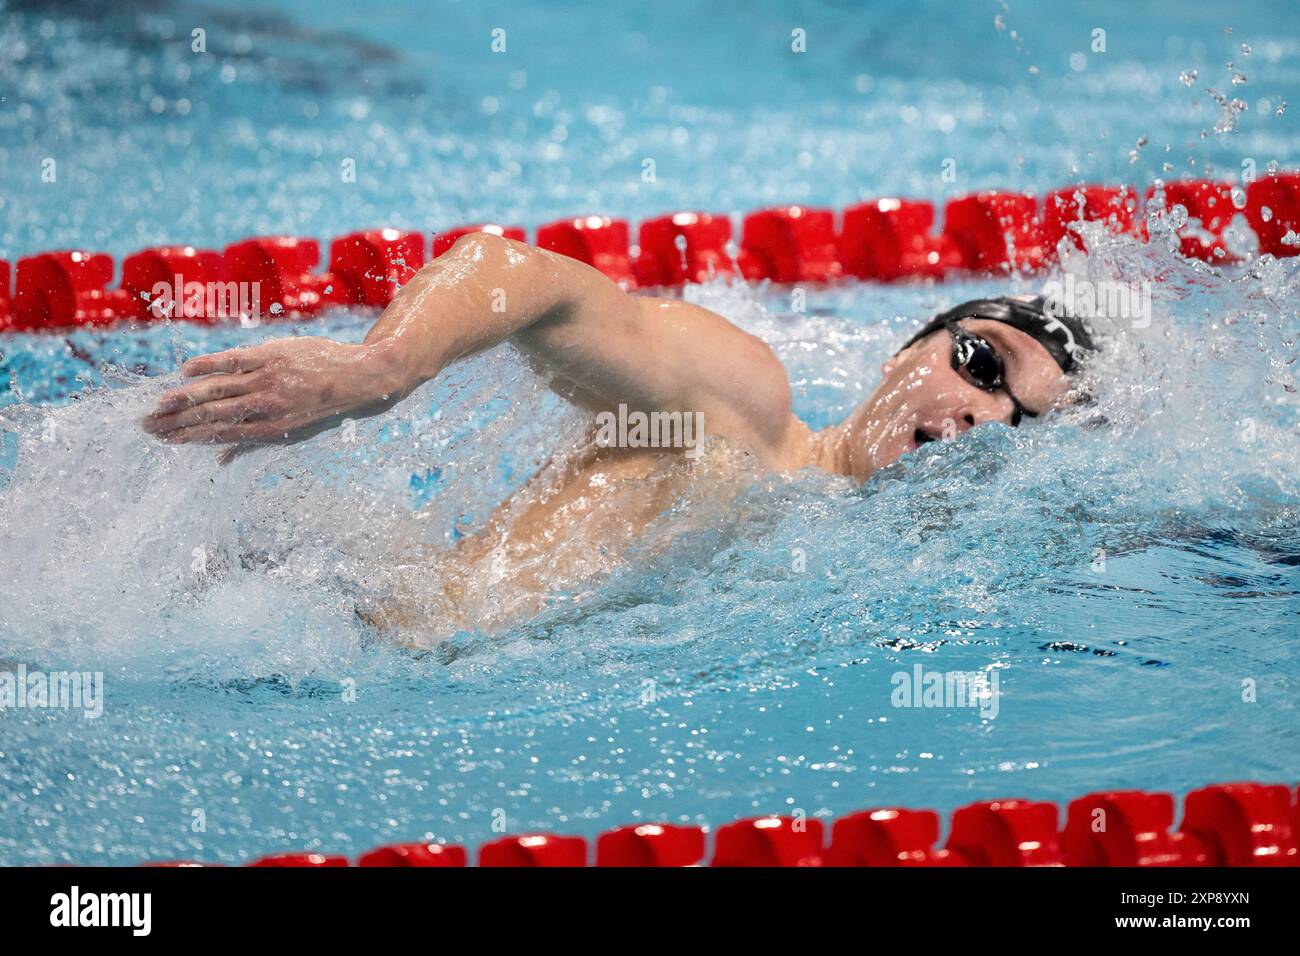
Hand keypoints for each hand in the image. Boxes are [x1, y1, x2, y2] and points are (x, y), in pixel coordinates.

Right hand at [142, 337, 405, 444]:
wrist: (363, 378)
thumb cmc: (326, 408)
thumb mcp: (295, 433)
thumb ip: (254, 443)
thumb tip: (220, 460)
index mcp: (273, 430)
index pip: (221, 435)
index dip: (189, 438)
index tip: (164, 440)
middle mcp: (268, 407)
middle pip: (213, 415)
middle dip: (177, 423)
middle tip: (147, 427)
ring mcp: (269, 380)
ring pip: (218, 390)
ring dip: (184, 399)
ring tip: (158, 406)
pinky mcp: (273, 355)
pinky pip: (234, 360)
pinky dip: (209, 366)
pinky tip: (186, 372)